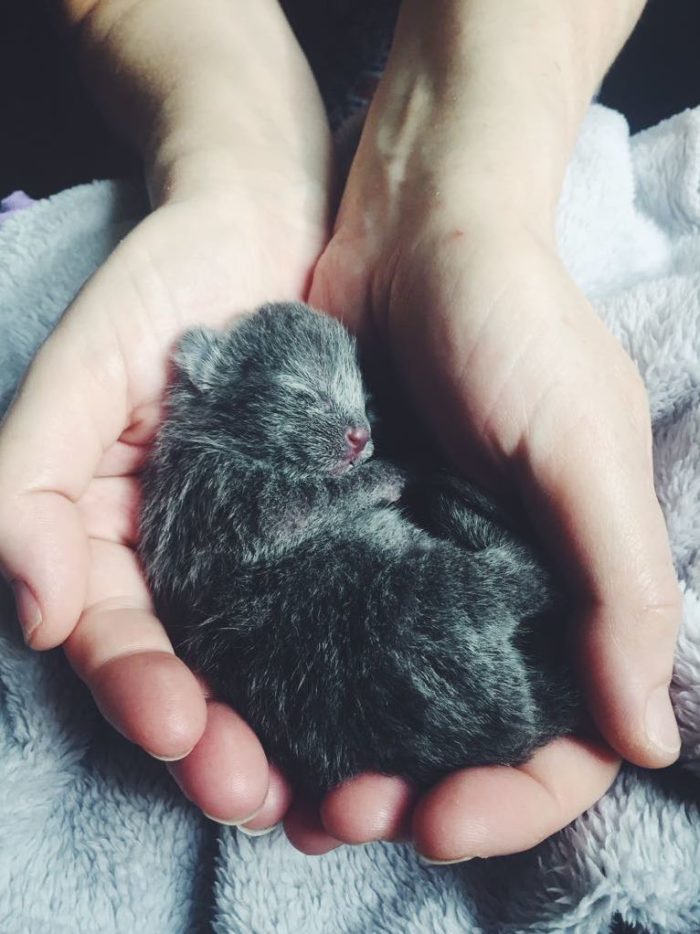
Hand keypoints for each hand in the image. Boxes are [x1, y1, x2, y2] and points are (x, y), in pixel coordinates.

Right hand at [0, 0, 337, 832]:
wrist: (269, 219)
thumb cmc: (167, 278)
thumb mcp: (81, 366)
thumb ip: (29, 479)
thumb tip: (34, 615)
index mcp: (116, 531)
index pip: (113, 635)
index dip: (136, 690)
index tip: (178, 731)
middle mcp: (189, 554)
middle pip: (195, 672)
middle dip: (216, 743)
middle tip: (257, 795)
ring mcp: (268, 545)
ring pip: (272, 662)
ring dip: (291, 732)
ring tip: (334, 789)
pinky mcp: (338, 525)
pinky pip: (342, 609)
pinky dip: (356, 667)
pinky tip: (387, 711)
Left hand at [283, 0, 679, 859]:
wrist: (414, 230)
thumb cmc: (514, 321)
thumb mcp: (582, 444)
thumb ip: (621, 582)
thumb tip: (648, 737)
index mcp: (570, 584)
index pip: (566, 733)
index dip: (516, 796)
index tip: (442, 820)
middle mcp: (495, 589)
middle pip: (467, 737)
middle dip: (414, 795)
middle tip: (344, 816)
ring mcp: (414, 566)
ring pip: (388, 703)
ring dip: (344, 759)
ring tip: (289, 790)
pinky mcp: (345, 532)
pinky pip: (324, 634)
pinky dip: (298, 685)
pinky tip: (256, 712)